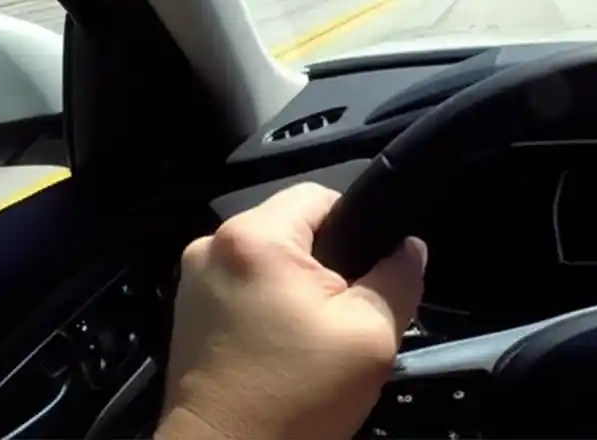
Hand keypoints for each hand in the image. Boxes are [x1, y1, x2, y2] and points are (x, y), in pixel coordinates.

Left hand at [156, 182, 426, 439]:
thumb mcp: (372, 335)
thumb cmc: (292, 401)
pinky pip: (244, 286)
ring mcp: (193, 281)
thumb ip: (400, 278)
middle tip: (344, 315)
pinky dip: (268, 307)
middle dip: (327, 263)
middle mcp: (213, 246)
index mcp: (255, 238)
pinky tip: (283, 348)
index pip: (323, 195)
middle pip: (293, 227)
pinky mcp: (187, 313)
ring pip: (269, 259)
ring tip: (313, 337)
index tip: (368, 274)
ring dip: (296, 286)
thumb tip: (409, 248)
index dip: (358, 228)